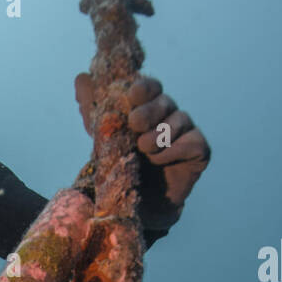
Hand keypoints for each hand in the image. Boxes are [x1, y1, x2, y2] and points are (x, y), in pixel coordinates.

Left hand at [75, 73, 210, 230]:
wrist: (136, 203)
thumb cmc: (122, 164)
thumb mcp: (102, 136)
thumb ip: (92, 107)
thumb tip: (82, 78)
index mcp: (148, 106)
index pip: (150, 87)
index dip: (144, 88)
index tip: (132, 95)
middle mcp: (169, 114)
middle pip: (165, 101)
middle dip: (149, 111)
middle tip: (135, 123)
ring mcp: (187, 131)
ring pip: (179, 120)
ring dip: (158, 135)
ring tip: (143, 149)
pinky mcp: (199, 150)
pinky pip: (192, 142)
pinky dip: (173, 150)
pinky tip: (160, 160)